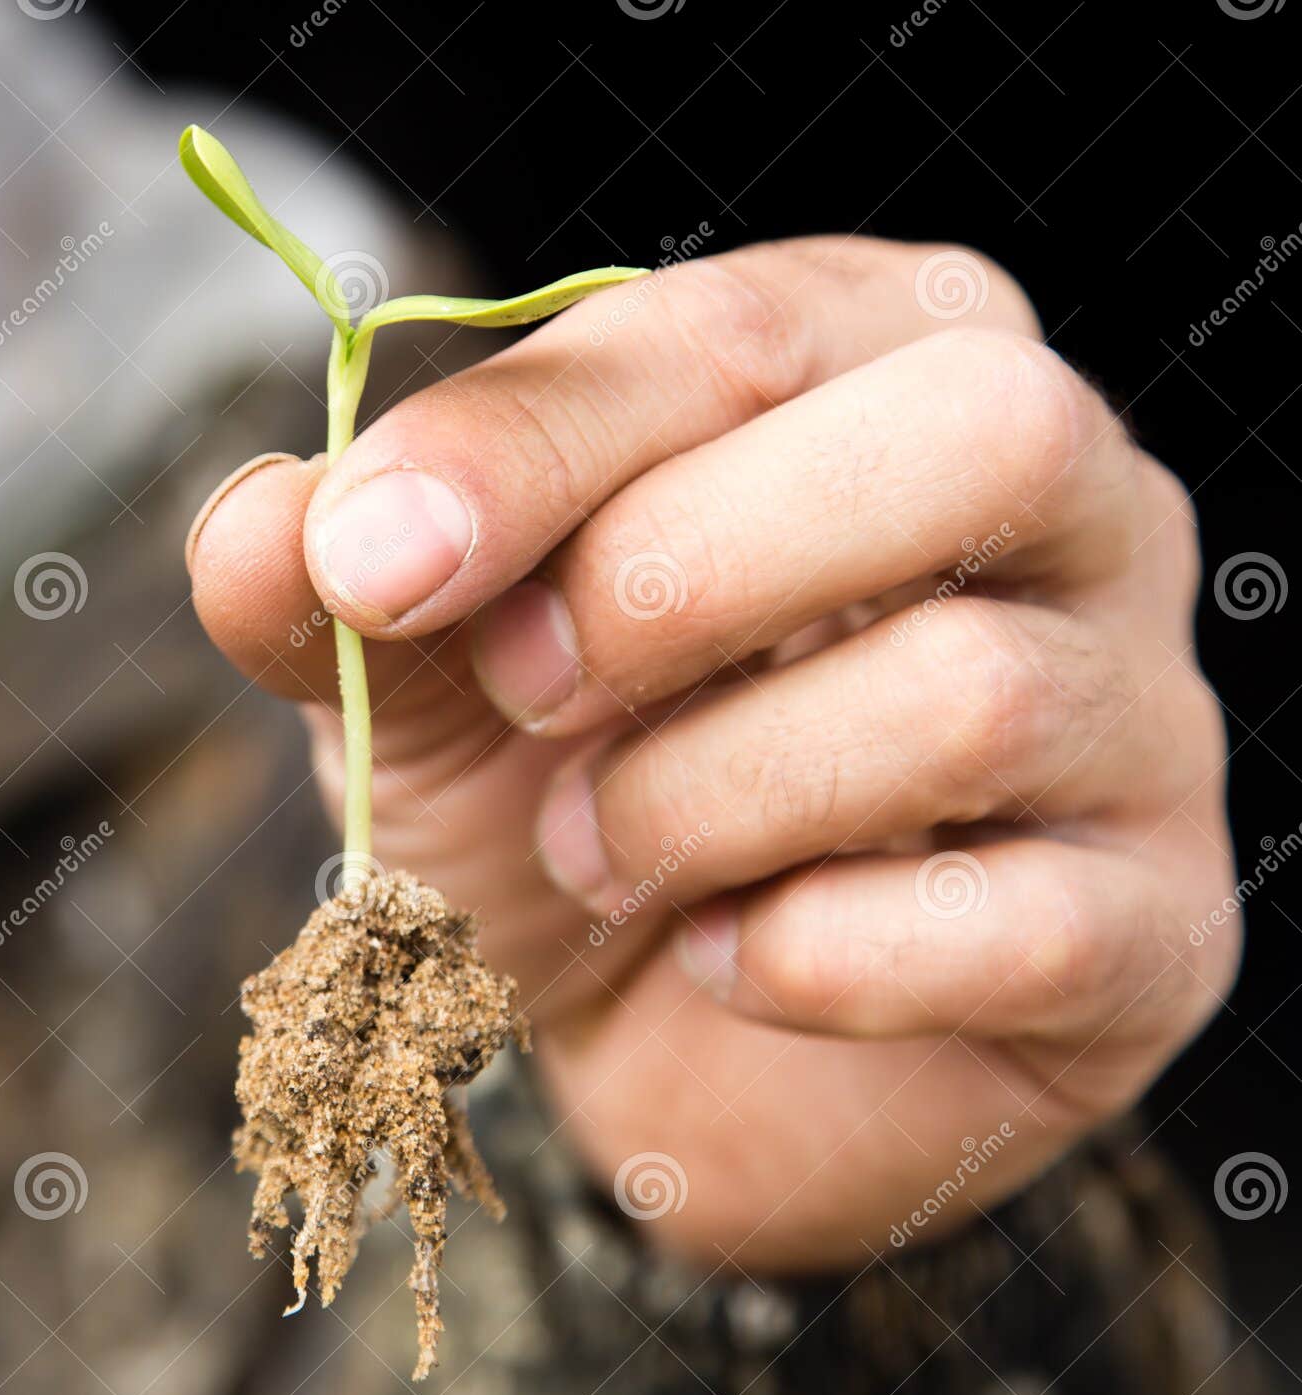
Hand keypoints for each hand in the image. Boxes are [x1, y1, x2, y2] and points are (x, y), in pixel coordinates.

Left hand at [187, 239, 1237, 1272]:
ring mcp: (1134, 721)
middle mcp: (1062, 513)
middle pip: (976, 431)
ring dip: (711, 795)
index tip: (372, 562)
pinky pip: (1029, 927)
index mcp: (881, 377)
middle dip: (686, 576)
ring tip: (602, 849)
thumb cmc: (564, 801)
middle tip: (526, 698)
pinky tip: (729, 959)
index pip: (749, 330)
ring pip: (978, 689)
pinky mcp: (1153, 928)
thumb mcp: (423, 679)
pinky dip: (817, 960)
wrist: (663, 1036)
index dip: (541, 441)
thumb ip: (337, 585)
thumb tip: (267, 527)